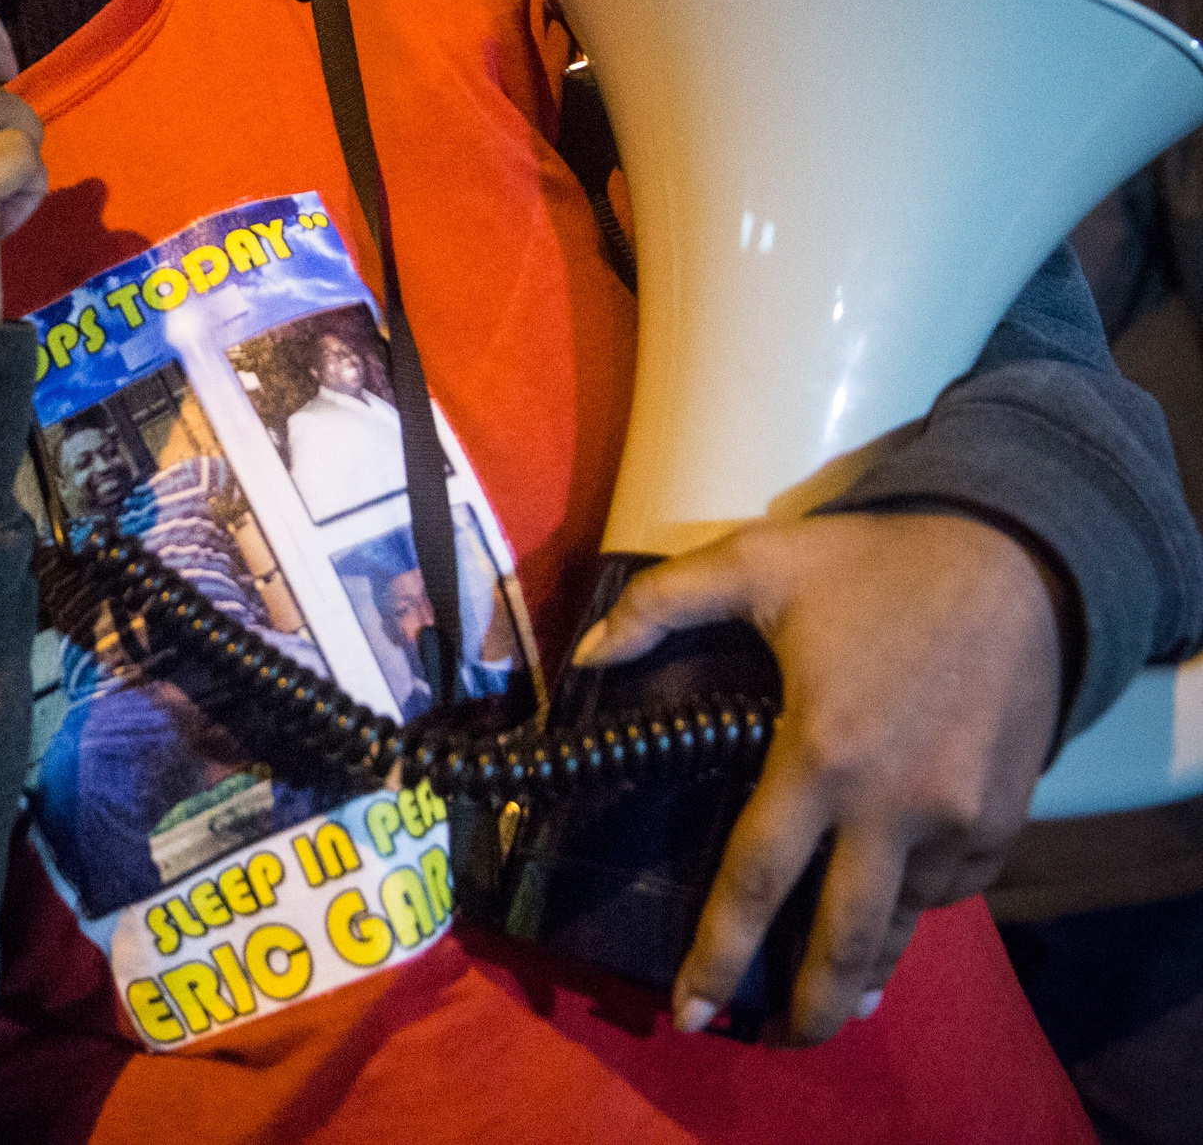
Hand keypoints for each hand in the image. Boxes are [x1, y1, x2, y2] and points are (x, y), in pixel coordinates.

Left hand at [573, 511, 1060, 1043]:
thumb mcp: (755, 562)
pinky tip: (892, 911)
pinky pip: (952, 887)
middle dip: (811, 1005)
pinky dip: (918, 905)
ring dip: (867, 963)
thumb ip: (660, 606)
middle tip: (780, 1039)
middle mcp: (891, 807)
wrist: (1016, 564)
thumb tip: (585, 654)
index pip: (756, 880)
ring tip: (836, 998)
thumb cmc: (873, 565)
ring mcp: (956, 820)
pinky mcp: (1003, 820)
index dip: (719, 953)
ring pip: (903, 920)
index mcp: (820, 754)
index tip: (692, 1009)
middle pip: (844, 938)